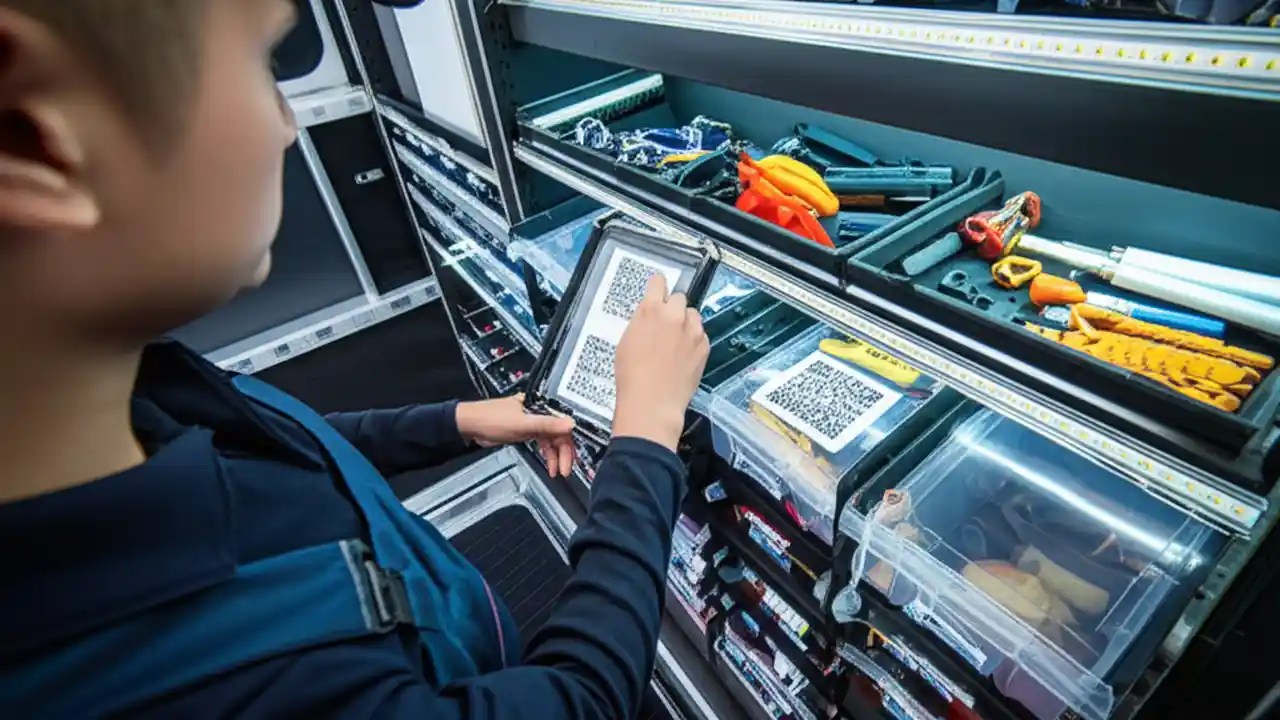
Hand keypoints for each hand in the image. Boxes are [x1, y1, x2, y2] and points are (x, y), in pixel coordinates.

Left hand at [456, 395, 576, 477]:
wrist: (469, 425)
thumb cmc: (490, 419)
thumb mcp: (522, 424)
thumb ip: (547, 425)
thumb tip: (570, 424)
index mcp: (540, 405)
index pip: (563, 424)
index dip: (568, 444)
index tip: (570, 461)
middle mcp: (539, 412)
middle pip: (559, 433)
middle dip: (563, 453)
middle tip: (565, 470)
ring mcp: (532, 421)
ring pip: (551, 440)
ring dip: (555, 456)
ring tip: (556, 471)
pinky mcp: (526, 430)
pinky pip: (542, 442)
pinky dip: (546, 453)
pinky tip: (548, 464)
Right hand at [613, 274, 709, 450]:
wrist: (652, 402)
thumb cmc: (633, 377)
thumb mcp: (626, 341)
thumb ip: (642, 321)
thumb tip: (649, 316)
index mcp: (650, 311)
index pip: (658, 282)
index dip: (658, 284)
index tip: (659, 285)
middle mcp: (673, 315)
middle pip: (679, 298)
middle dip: (673, 308)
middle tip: (666, 323)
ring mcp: (692, 330)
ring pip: (693, 315)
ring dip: (686, 322)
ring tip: (675, 342)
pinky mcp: (704, 345)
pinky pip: (701, 333)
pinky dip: (694, 340)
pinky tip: (683, 355)